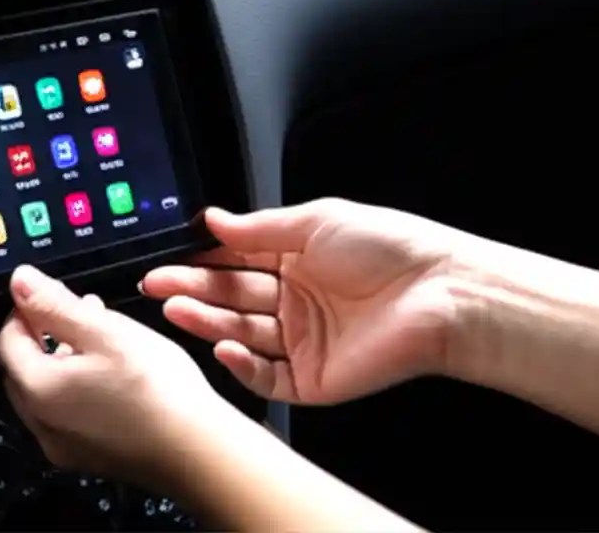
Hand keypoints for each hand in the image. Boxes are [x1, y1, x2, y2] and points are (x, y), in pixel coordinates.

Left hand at [0, 265, 235, 486]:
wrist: (199, 453)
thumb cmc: (157, 390)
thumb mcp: (105, 332)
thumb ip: (56, 305)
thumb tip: (19, 281)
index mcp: (36, 390)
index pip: (7, 340)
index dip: (25, 310)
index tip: (48, 292)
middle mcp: (40, 424)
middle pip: (23, 369)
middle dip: (43, 335)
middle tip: (78, 312)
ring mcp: (63, 446)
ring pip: (47, 393)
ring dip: (63, 361)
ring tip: (103, 338)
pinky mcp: (89, 458)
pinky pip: (69, 416)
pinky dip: (79, 390)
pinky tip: (114, 376)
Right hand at [142, 199, 484, 403]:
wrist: (441, 296)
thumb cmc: (393, 249)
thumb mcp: (318, 221)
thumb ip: (260, 227)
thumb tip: (213, 219)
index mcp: (297, 262)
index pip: (236, 262)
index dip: (201, 260)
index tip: (167, 258)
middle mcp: (296, 302)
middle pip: (232, 298)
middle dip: (193, 290)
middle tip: (156, 284)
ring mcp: (302, 343)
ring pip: (241, 335)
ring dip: (208, 322)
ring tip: (176, 308)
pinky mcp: (313, 379)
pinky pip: (267, 378)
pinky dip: (242, 365)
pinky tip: (224, 346)